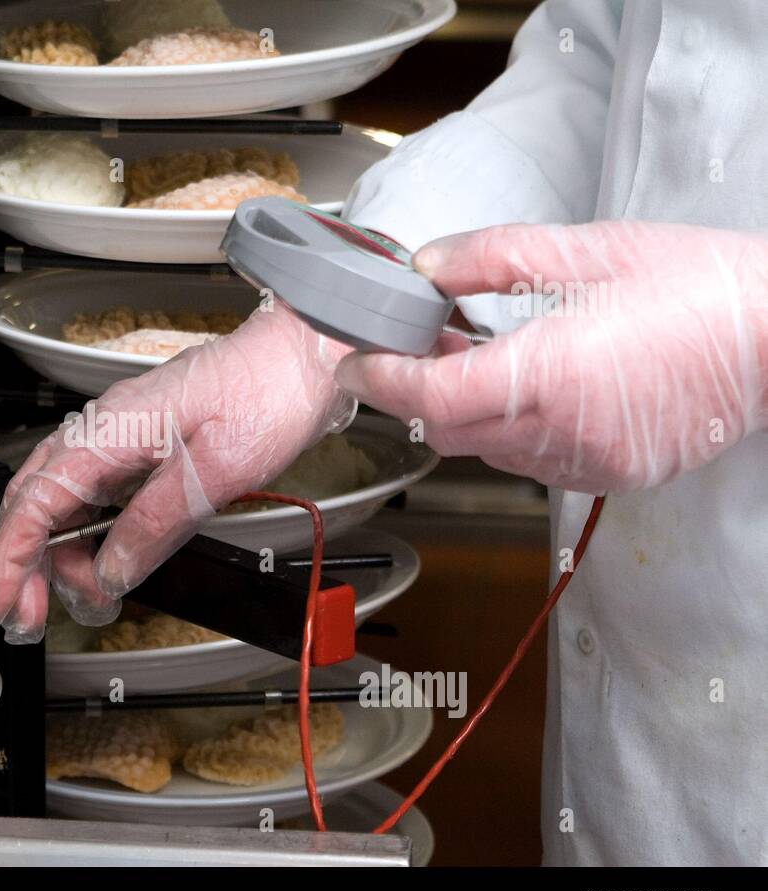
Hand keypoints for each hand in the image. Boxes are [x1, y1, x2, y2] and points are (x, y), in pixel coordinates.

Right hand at [0, 304, 355, 641]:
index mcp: (110, 431)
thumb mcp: (215, 470)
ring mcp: (117, 438)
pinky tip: (102, 563)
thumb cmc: (266, 392)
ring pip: (59, 504)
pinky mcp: (138, 447)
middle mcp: (102, 431)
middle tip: (29, 618)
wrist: (301, 356)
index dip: (9, 560)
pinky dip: (86, 537)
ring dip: (58, 557)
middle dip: (23, 568)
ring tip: (86, 599)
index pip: (35, 504)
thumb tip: (111, 571)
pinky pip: (93, 496)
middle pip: (34, 506)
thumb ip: (155, 523)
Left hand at [335, 221, 767, 492]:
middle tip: (400, 351)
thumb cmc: (700, 287)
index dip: (382, 381)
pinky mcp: (613, 473)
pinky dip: (508, 429)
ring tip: (464, 358)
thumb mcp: (590, 251)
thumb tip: (429, 266)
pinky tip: (520, 386)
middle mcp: (564, 433)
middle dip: (412, 395)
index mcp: (552, 375)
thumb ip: (495, 258)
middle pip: (450, 431)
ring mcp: (590, 461)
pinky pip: (534, 461)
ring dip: (460, 412)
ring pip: (488, 451)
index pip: (434, 395)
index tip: (355, 364)